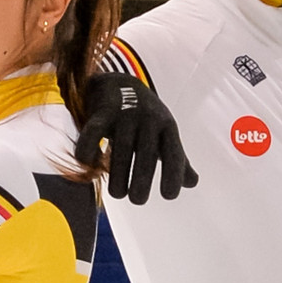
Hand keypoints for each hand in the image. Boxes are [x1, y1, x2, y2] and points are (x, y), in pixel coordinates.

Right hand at [74, 75, 198, 203]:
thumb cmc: (146, 119)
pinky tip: (89, 165)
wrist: (119, 83)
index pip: (174, 155)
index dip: (173, 177)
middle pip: (146, 158)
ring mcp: (124, 114)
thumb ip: (178, 159)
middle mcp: (148, 119)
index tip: (167, 195)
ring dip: (118, 180)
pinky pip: (93, 135)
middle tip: (137, 199)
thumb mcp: (165, 135)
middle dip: (141, 186)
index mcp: (167, 127)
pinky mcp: (101, 112)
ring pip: (121, 152)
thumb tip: (193, 183)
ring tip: (117, 194)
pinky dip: (88, 152)